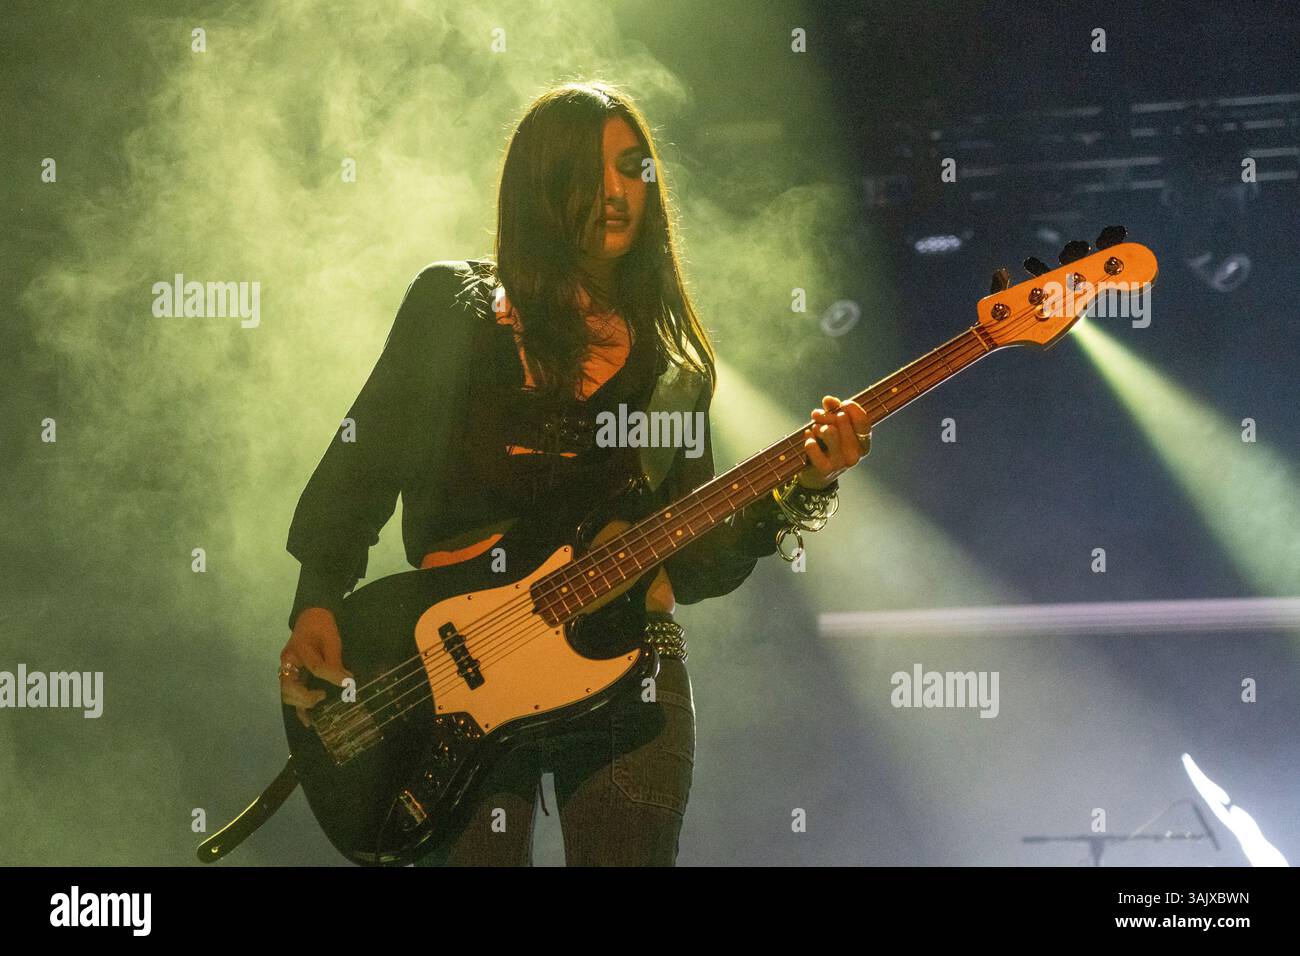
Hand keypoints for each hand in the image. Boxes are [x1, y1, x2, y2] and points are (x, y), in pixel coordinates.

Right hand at [279, 607, 353, 727]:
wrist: (311, 617)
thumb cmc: (322, 627)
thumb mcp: (331, 640)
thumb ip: (335, 661)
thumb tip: (346, 681)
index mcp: (298, 649)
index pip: (315, 667)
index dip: (332, 676)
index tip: (347, 682)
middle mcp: (287, 662)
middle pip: (289, 686)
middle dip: (306, 696)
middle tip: (323, 696)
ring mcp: (287, 670)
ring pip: (287, 694)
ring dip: (301, 703)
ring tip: (318, 706)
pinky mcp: (292, 676)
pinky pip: (292, 695)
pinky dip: (299, 707)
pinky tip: (308, 721)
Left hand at [797, 395, 871, 489]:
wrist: (817, 474)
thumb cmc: (828, 445)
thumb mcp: (834, 427)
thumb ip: (833, 411)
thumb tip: (829, 400)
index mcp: (863, 442)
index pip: (863, 421)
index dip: (851, 408)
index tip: (842, 404)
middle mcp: (856, 454)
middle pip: (842, 421)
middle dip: (827, 414)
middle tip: (817, 415)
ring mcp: (842, 463)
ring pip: (829, 431)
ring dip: (818, 426)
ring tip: (816, 429)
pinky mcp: (826, 469)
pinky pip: (813, 446)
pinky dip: (808, 439)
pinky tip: (809, 438)